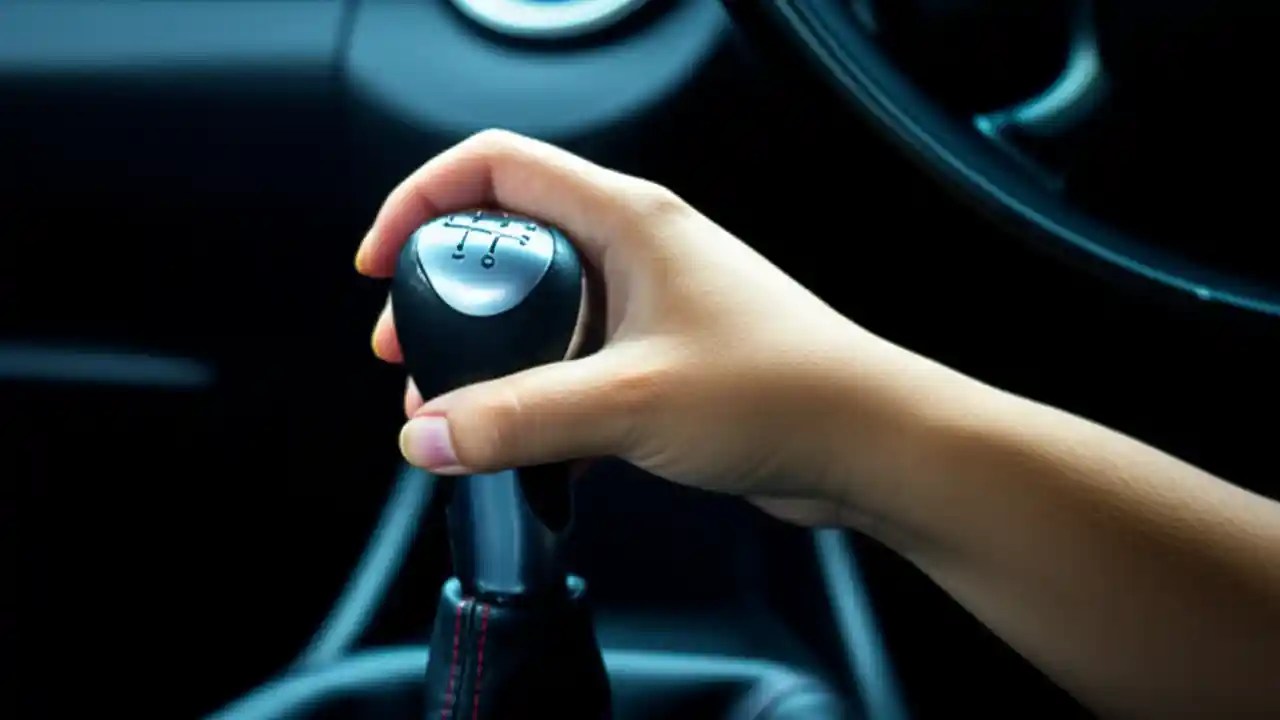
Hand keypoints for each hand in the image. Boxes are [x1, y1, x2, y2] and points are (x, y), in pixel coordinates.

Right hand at [354, 129, 953, 527]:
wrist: (865, 443)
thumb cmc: (784, 391)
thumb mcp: (632, 401)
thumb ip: (521, 418)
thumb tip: (431, 431)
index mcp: (627, 220)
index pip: (497, 167)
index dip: (423, 199)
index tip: (381, 260)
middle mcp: (633, 250)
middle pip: (506, 240)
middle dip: (443, 290)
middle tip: (405, 348)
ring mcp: (646, 305)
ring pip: (536, 310)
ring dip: (486, 353)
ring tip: (453, 408)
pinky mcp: (657, 359)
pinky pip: (571, 362)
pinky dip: (533, 394)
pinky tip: (523, 442)